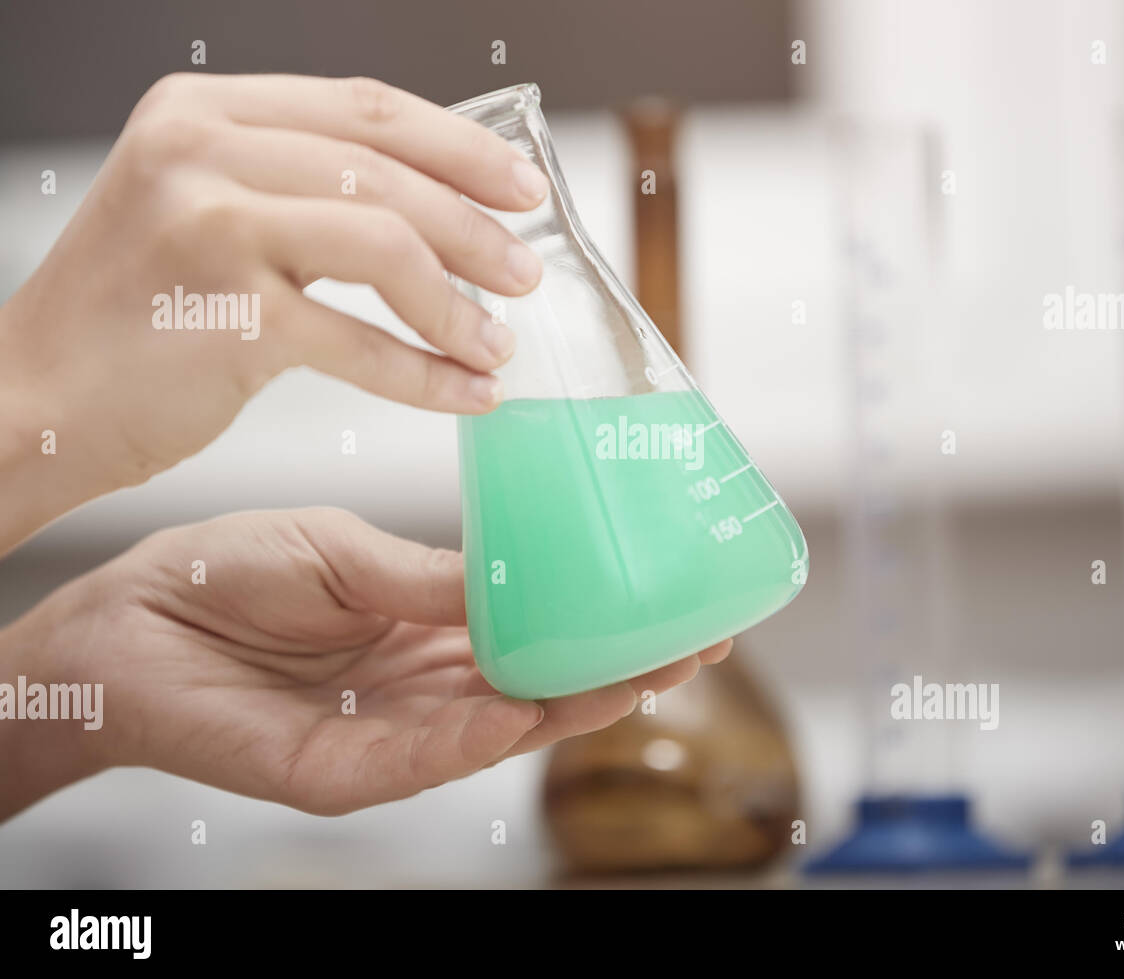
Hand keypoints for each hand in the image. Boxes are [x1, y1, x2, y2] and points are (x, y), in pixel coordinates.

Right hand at [0, 73, 546, 552]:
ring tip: (497, 343)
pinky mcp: (225, 311)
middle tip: (527, 273)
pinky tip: (464, 393)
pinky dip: (425, 373)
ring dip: (458, 303)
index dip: (461, 147)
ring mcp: (210, 223)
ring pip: (386, 244)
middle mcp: (203, 149)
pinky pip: (360, 339)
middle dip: (478, 228)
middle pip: (389, 171)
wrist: (34, 399)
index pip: (367, 109)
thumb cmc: (133, 319)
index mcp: (207, 112)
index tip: (522, 187)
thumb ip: (299, 190)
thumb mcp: (204, 213)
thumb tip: (434, 208)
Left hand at [0, 508, 730, 818]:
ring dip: (576, 707)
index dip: (601, 622)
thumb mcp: (347, 553)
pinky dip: (484, 738)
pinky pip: (426, 759)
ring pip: (501, 730)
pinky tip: (535, 713)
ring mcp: (391, 734)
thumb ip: (430, 578)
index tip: (671, 596)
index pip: (535, 634)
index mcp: (427, 627)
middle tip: (699, 642)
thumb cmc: (229, 571)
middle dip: (619, 669)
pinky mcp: (345, 774)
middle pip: (539, 688)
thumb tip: (523, 572)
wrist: (127, 619)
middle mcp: (423, 686)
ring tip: (649, 675)